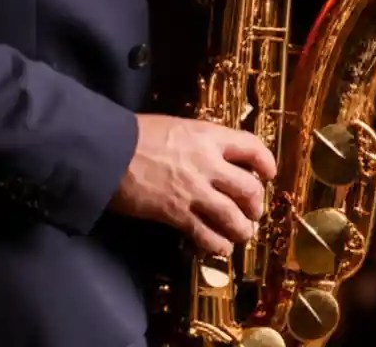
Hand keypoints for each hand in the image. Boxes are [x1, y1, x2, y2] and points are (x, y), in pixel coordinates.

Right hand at [110, 114, 276, 255]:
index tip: (269, 174)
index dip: (266, 162)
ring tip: (243, 235)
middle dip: (256, 204)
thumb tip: (210, 155)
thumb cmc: (135, 134)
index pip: (252, 146)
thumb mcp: (176, 127)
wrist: (106, 150)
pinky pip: (205, 234)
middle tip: (253, 212)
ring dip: (243, 229)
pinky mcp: (175, 213)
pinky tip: (220, 248)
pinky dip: (216, 244)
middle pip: (249, 188)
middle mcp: (208, 163)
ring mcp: (194, 190)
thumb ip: (198, 142)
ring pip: (232, 216)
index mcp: (209, 137)